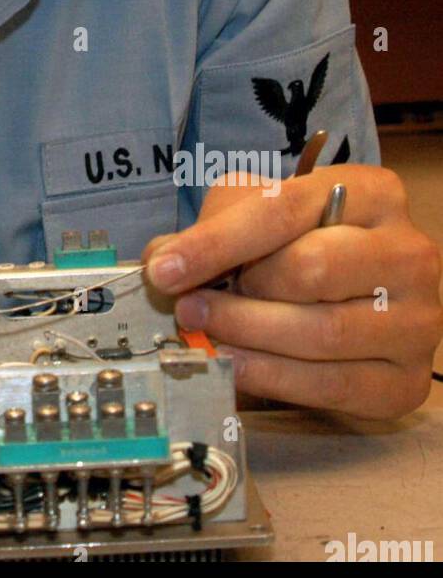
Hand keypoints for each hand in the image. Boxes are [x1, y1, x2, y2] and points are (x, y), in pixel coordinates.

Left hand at [142, 164, 442, 419]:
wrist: (353, 298)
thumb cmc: (299, 245)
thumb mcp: (256, 214)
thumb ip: (211, 230)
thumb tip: (161, 260)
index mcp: (371, 192)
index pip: (286, 210)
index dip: (218, 242)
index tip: (166, 269)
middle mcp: (407, 252)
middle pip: (310, 270)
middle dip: (237, 294)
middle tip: (189, 307)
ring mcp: (417, 320)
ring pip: (321, 332)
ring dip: (246, 337)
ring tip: (204, 335)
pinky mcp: (406, 380)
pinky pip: (333, 385)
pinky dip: (271, 378)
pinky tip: (233, 367)